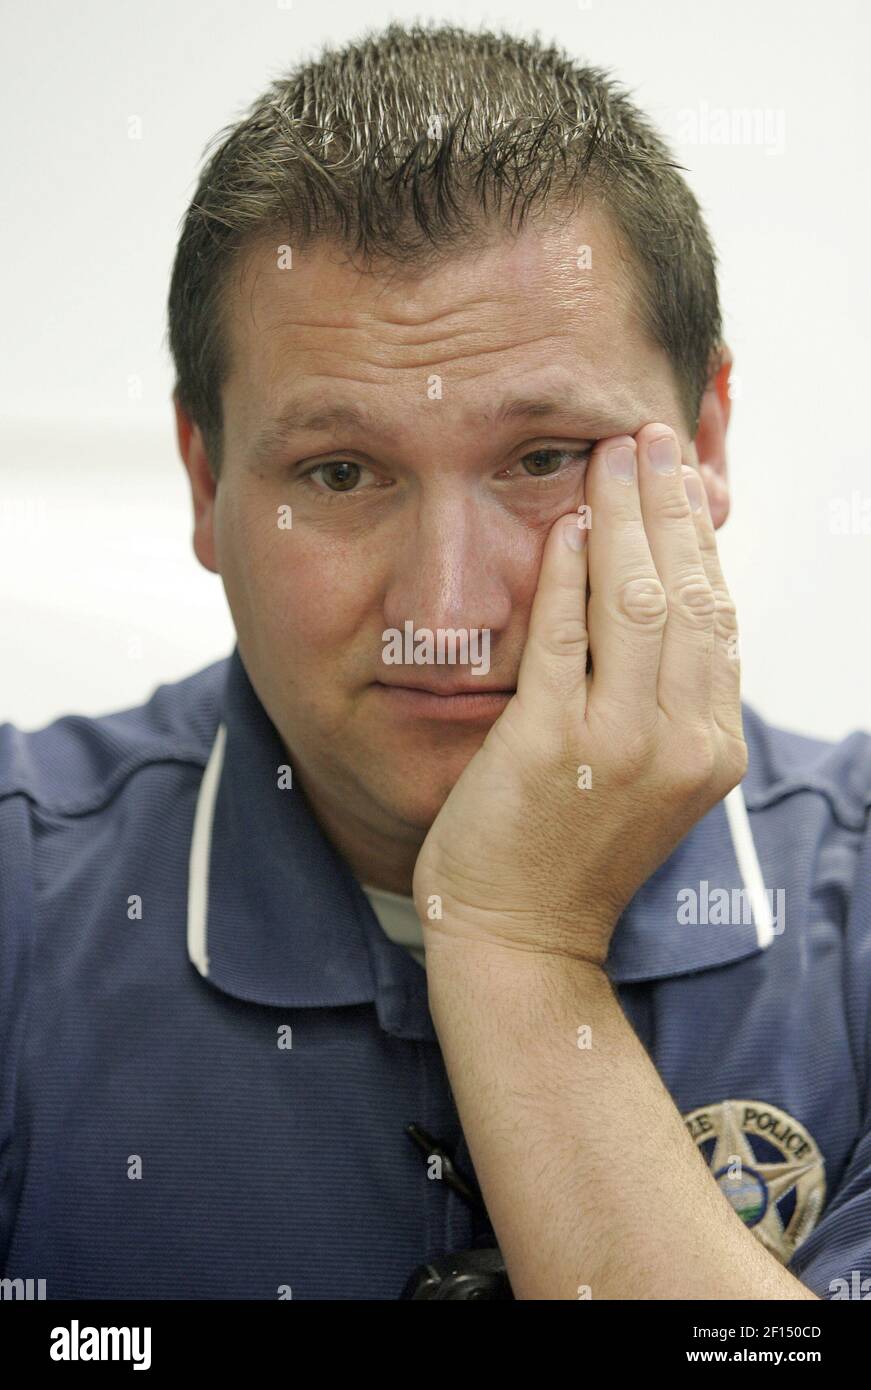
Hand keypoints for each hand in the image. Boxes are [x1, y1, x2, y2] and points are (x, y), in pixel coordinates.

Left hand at [412, 424, 747, 965]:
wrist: (522, 936)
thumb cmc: (573, 850)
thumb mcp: (649, 776)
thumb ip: (664, 697)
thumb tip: (665, 600)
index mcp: (712, 745)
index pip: (718, 616)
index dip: (701, 537)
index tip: (682, 478)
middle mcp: (683, 741)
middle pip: (687, 593)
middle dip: (669, 504)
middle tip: (648, 437)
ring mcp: (620, 744)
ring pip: (636, 600)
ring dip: (624, 517)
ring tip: (610, 456)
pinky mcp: (552, 745)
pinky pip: (564, 634)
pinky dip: (565, 569)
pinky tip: (562, 520)